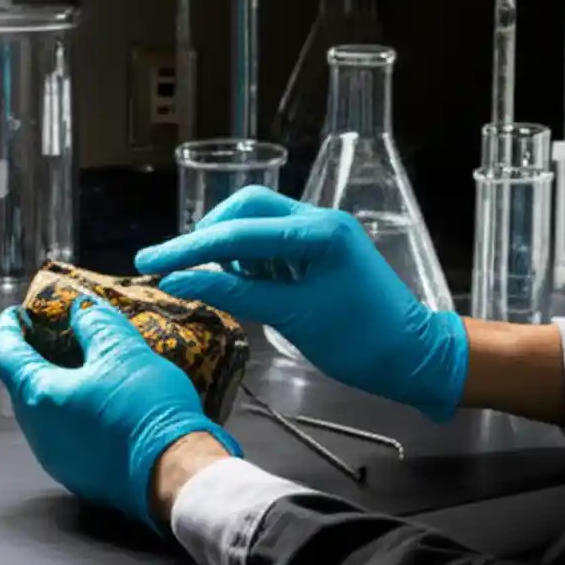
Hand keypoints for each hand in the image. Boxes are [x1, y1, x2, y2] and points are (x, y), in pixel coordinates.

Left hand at [0, 299, 238, 533]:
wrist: (176, 473)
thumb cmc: (146, 412)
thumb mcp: (124, 351)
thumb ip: (96, 323)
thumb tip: (81, 310)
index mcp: (41, 396)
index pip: (5, 354)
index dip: (7, 328)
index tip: (14, 314)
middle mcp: (39, 431)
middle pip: (22, 384)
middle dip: (31, 356)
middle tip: (48, 334)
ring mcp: (56, 457)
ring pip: (43, 412)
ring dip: (53, 385)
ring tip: (76, 365)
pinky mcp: (77, 475)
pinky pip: (63, 434)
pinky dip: (70, 411)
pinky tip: (95, 400)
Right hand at [135, 186, 468, 421]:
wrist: (414, 356)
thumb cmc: (361, 341)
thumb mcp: (290, 317)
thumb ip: (232, 295)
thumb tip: (177, 283)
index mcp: (316, 232)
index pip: (236, 233)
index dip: (187, 248)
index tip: (149, 261)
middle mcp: (318, 219)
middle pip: (245, 208)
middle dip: (207, 235)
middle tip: (176, 265)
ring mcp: (321, 231)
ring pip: (256, 221)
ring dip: (229, 247)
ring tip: (219, 282)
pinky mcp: (320, 247)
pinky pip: (272, 240)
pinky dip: (248, 258)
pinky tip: (244, 284)